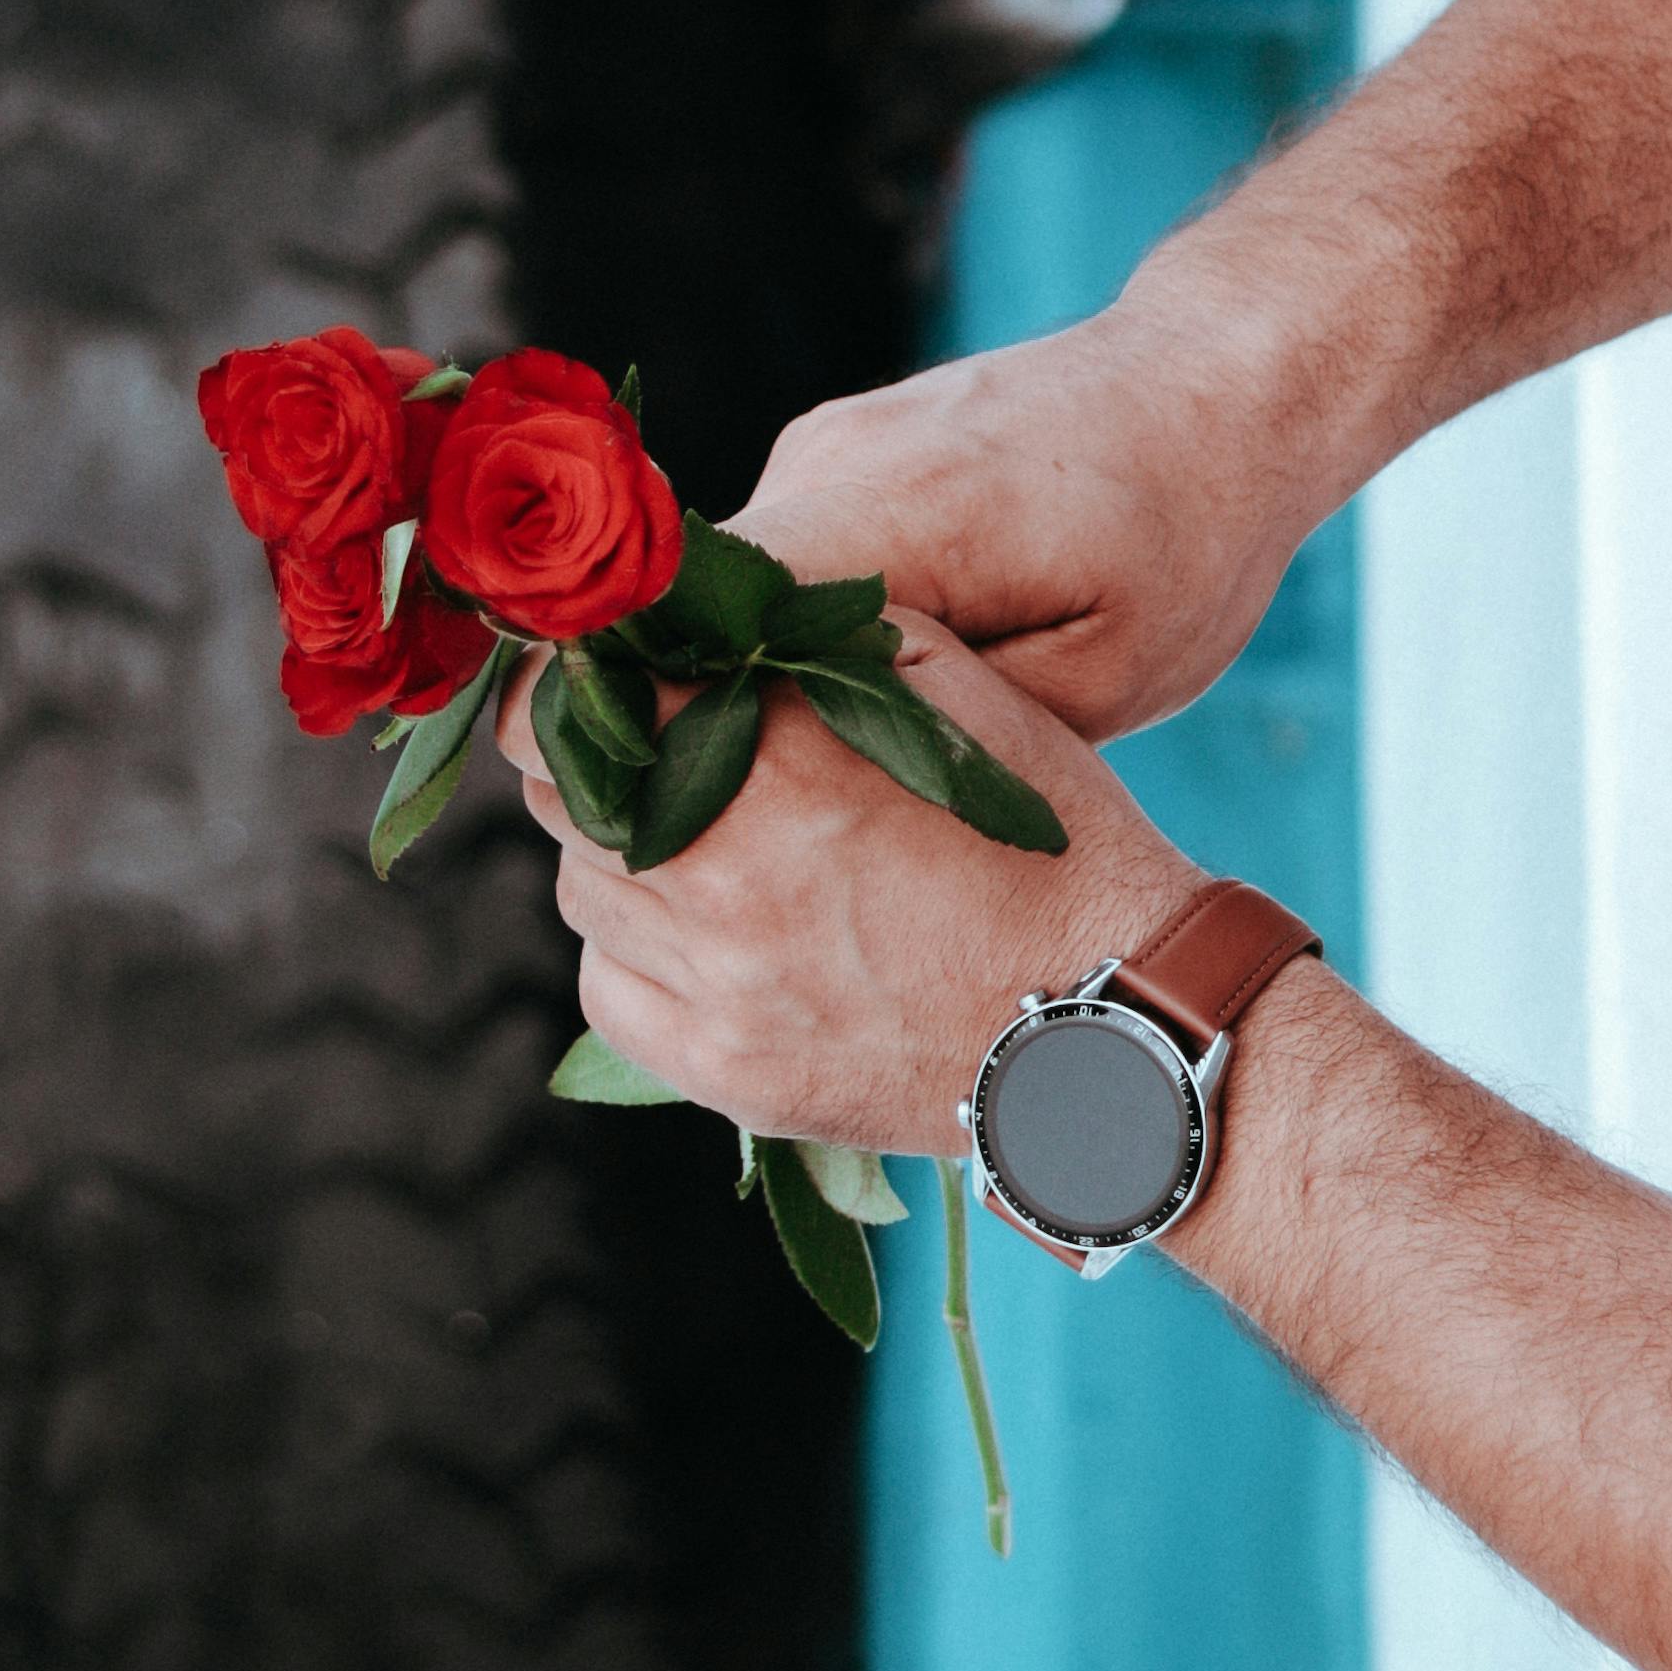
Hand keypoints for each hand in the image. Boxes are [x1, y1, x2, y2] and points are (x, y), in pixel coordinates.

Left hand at [506, 621, 1197, 1155]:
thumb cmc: (1042, 837)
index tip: (606, 677)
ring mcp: (717, 981)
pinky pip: (606, 989)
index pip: (566, 698)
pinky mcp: (725, 1070)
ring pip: (580, 887)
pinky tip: (708, 937)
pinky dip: (635, 954)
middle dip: (605, 762)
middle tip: (671, 760)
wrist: (1112, 1015)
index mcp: (773, 753)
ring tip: (713, 849)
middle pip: (560, 793)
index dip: (576, 680)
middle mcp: (722, 868)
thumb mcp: (952, 686)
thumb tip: (698, 600)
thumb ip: (813, 633)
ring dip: (620, 855)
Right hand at [732, 311, 1309, 745]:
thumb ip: (959, 725)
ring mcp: (828, 441)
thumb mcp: (1107, 677)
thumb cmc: (1188, 539)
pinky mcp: (838, 449)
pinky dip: (815, 624)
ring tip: (859, 741)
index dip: (693, 705)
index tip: (717, 802)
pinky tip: (893, 671)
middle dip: (732, 707)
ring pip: (747, 587)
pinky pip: (789, 558)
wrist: (1219, 381)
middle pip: (712, 605)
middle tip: (791, 809)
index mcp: (906, 507)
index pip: (717, 606)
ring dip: (779, 665)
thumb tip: (826, 764)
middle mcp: (836, 455)